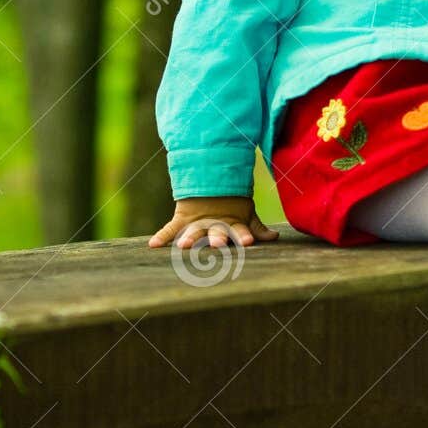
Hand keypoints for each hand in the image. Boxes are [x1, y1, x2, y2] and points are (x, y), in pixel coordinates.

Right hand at [147, 196, 280, 248]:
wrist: (210, 181)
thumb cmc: (232, 205)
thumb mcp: (247, 215)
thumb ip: (257, 228)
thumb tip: (276, 237)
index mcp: (232, 224)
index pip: (240, 230)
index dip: (244, 235)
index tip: (248, 241)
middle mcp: (215, 224)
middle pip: (216, 232)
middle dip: (218, 238)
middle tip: (218, 244)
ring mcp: (198, 222)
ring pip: (193, 231)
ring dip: (189, 238)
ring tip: (183, 246)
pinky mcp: (182, 219)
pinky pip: (170, 228)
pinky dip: (161, 236)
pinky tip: (152, 245)